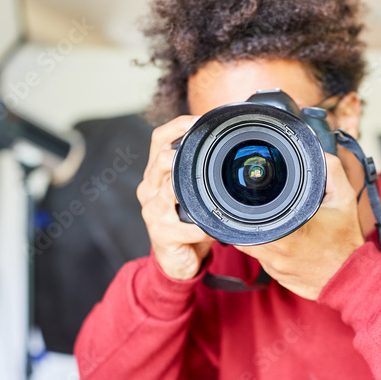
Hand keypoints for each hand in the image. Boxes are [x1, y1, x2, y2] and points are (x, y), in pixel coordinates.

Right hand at [136, 115, 214, 279]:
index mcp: (156, 174)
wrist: (176, 260)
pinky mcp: (162, 234)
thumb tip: (231, 146)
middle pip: (160, 160)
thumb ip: (199, 173)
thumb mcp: (191, 193)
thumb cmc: (187, 222)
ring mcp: (152, 212)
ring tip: (206, 190)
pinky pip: (184, 227)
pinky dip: (202, 227)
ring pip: (167, 191)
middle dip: (181, 153)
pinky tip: (214, 228)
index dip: (178, 125)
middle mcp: (149, 189)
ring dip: (189, 189)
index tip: (201, 120)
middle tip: (204, 151)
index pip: (158, 138)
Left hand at [235, 152, 365, 299]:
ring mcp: (275, 269)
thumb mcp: (344, 199)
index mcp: (288, 233)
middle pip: (244, 232)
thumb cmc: (347, 241)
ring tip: (271, 223)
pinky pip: (263, 260)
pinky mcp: (277, 277)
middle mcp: (277, 253)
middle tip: (261, 209)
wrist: (353, 279)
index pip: (248, 219)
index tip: (252, 199)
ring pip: (251, 248)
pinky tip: (282, 241)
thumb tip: (316, 152)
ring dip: (257, 235)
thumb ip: (331, 170)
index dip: (246, 207)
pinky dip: (268, 249)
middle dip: (249, 220)